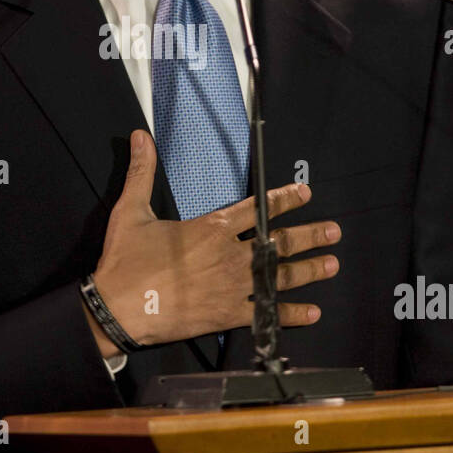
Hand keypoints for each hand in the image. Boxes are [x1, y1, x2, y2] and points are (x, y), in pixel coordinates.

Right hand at [86, 129, 340, 348]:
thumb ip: (142, 172)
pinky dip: (291, 314)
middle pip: (278, 243)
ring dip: (309, 270)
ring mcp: (232, 287)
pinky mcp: (226, 315)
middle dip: (310, 235)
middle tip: (334, 231)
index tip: (305, 193)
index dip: (283, 199)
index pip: (256, 208)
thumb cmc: (125, 260)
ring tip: (332, 264)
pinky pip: (266, 314)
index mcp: (211, 228)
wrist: (118, 309)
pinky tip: (311, 313)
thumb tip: (140, 136)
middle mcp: (229, 255)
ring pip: (279, 276)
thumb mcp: (130, 210)